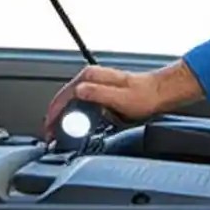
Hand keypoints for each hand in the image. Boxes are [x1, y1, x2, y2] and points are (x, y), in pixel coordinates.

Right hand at [41, 66, 159, 138]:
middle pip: (63, 98)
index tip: (49, 128)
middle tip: (52, 134)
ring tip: (59, 132)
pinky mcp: (100, 90)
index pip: (62, 95)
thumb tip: (77, 92)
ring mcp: (94, 82)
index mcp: (91, 76)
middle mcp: (90, 76)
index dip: (53, 114)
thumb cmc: (144, 96)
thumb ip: (97, 94)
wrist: (159, 93)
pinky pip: (79, 102)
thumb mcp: (119, 98)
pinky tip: (74, 124)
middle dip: (55, 116)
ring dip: (63, 116)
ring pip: (70, 100)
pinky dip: (73, 114)